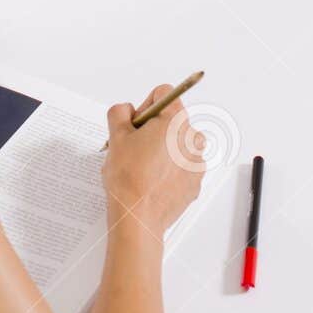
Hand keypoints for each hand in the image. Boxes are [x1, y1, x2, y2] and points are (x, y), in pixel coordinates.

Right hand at [103, 84, 204, 237]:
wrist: (138, 218)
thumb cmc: (129, 179)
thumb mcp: (116, 136)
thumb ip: (119, 113)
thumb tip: (126, 111)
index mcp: (175, 121)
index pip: (164, 94)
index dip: (145, 106)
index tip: (136, 124)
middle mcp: (192, 138)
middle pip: (172, 119)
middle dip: (153, 129)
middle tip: (135, 148)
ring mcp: (196, 161)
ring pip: (177, 143)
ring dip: (161, 149)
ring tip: (142, 167)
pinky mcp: (195, 181)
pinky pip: (182, 165)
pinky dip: (169, 168)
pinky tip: (152, 180)